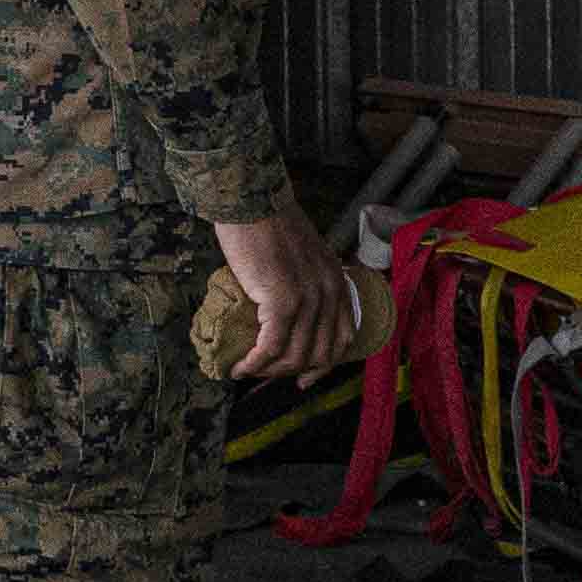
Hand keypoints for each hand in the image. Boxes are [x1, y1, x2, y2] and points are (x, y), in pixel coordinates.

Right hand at [212, 209, 367, 381]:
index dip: (322, 366)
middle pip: (318, 354)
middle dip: (290, 371)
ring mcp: (308, 300)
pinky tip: (239, 367)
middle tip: (265, 374)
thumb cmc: (269, 223)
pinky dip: (254, 364)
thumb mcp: (304, 254)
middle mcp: (329, 295)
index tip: (303, 378)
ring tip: (247, 370)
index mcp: (337, 283)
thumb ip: (307, 280)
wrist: (253, 202)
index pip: (342, 340)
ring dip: (268, 371)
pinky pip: (270, 348)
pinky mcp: (282, 303)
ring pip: (294, 356)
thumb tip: (289, 309)